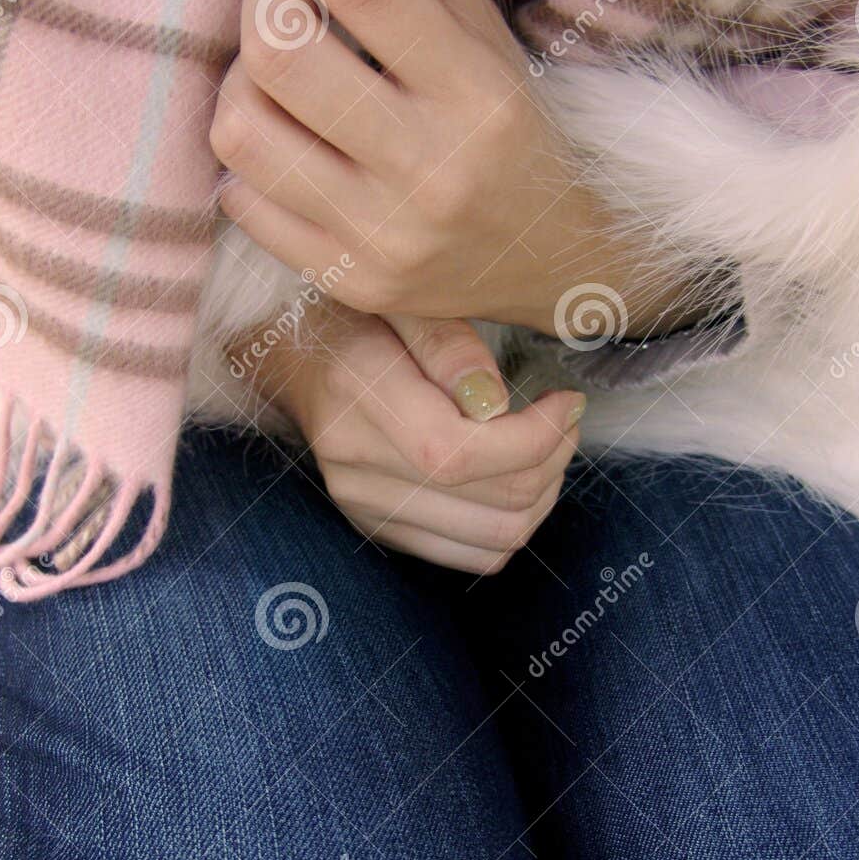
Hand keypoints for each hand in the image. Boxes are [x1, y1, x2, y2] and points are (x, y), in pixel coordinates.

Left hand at [207, 0, 623, 337]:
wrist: (561, 267)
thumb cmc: (519, 138)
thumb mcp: (489, 42)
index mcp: (474, 92)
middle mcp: (429, 168)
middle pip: (278, 54)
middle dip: (258, 0)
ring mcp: (384, 235)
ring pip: (242, 130)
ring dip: (238, 84)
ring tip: (277, 79)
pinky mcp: (349, 282)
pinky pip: (242, 203)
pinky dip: (247, 163)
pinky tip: (290, 149)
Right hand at [257, 310, 584, 574]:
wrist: (291, 363)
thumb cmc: (355, 319)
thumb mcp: (399, 302)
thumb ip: (447, 344)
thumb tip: (496, 404)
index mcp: (356, 392)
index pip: (457, 452)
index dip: (533, 439)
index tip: (566, 401)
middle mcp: (355, 464)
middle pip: (491, 500)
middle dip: (551, 458)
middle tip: (564, 416)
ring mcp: (366, 507)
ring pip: (496, 538)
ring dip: (544, 494)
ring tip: (547, 444)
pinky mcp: (383, 531)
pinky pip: (478, 557)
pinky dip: (517, 523)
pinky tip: (519, 477)